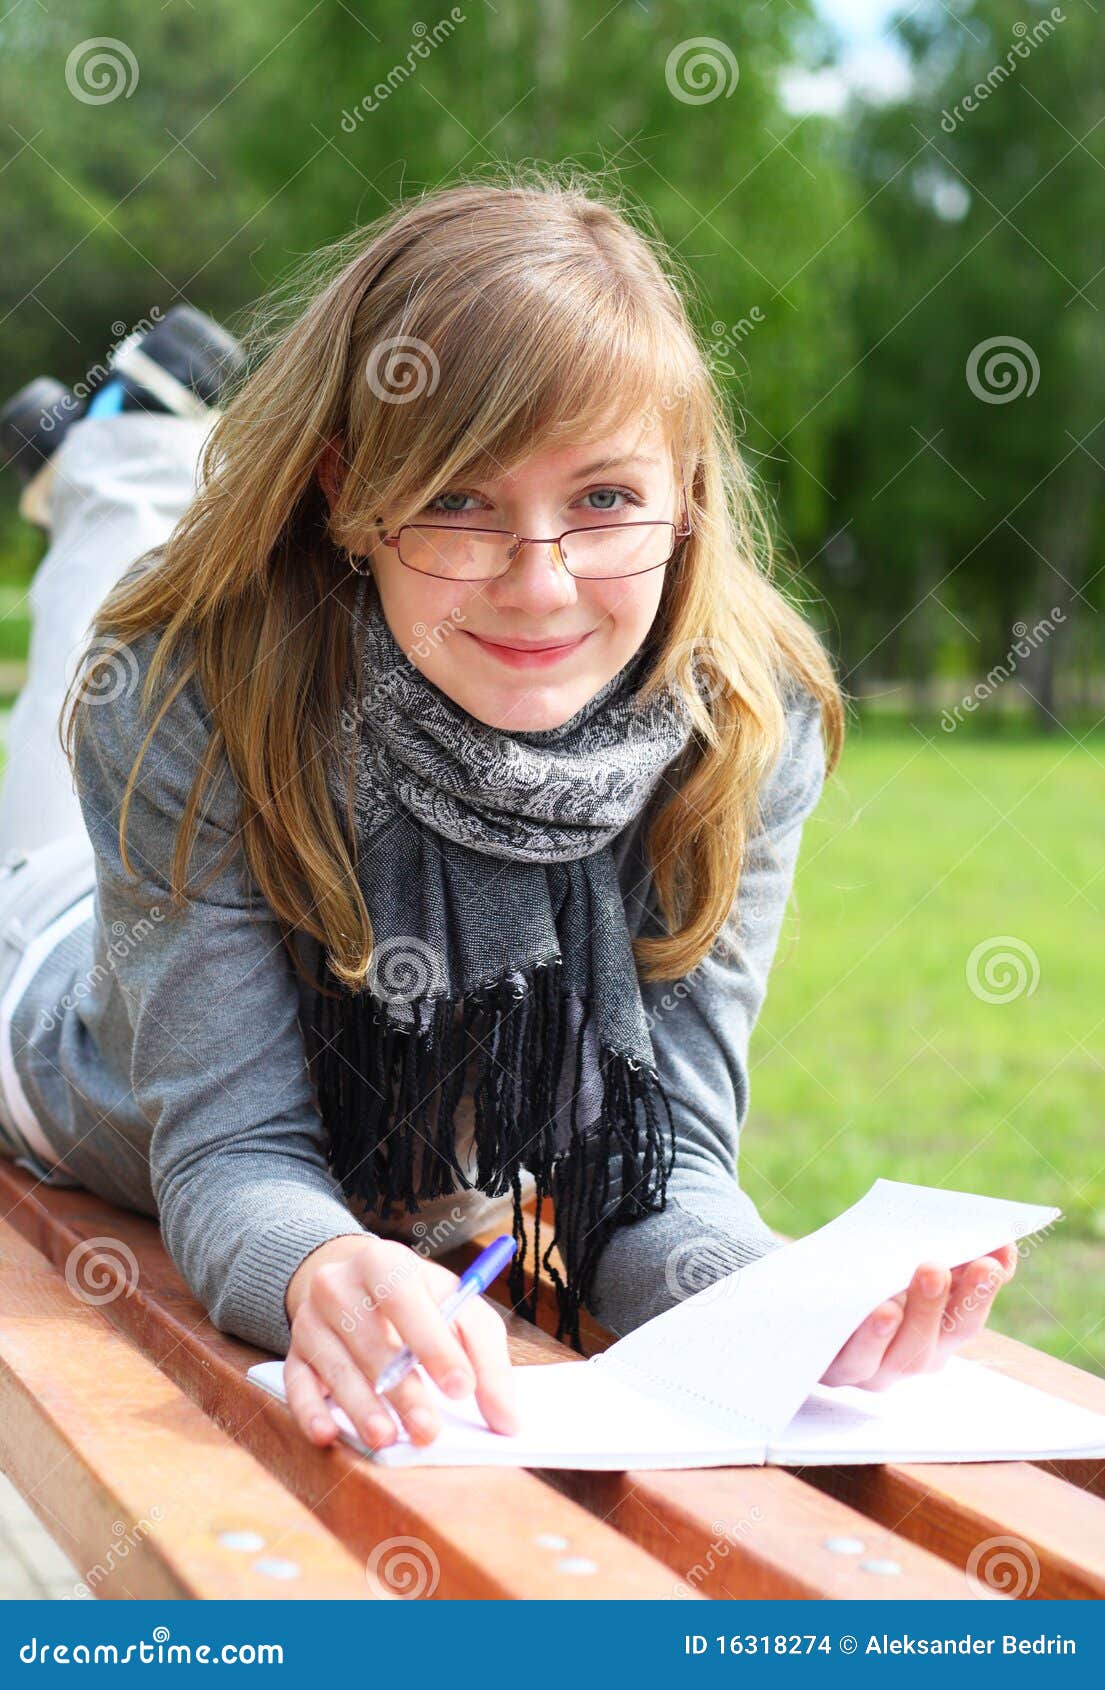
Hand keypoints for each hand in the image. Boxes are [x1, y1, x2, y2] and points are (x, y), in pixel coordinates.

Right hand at [282, 1235, 519, 1449]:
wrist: (354, 1283)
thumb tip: (508, 1421)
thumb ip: (487, 1358)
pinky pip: (296, 1385)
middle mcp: (340, 1285)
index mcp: (384, 1262)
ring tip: (386, 1439)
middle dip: (401, 1390)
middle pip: (369, 1338)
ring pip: (335, 1366)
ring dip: (361, 1407)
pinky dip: (310, 1412)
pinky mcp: (295, 1353)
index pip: (404, 1298)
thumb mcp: (459, 1310)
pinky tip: (327, 1435)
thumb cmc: (420, 1302)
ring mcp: (311, 1319)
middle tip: (428, 1430)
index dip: (432, 1343)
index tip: (460, 1388)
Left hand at [819, 1243, 1018, 1390]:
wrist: (801, 1296)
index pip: (966, 1319)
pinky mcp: (836, 1369)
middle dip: (935, 1305)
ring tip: (894, 1303)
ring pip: (897, 1359)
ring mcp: (874, 1370)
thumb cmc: (863, 1276)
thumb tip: (995, 1236)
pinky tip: (870, 1316)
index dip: (981, 1293)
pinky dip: (863, 1341)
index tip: (991, 1261)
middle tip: (933, 1268)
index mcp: (936, 1334)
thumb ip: (944, 1251)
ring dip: (898, 1327)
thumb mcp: (900, 1260)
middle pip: (933, 1342)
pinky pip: (851, 1361)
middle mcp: (911, 1358)